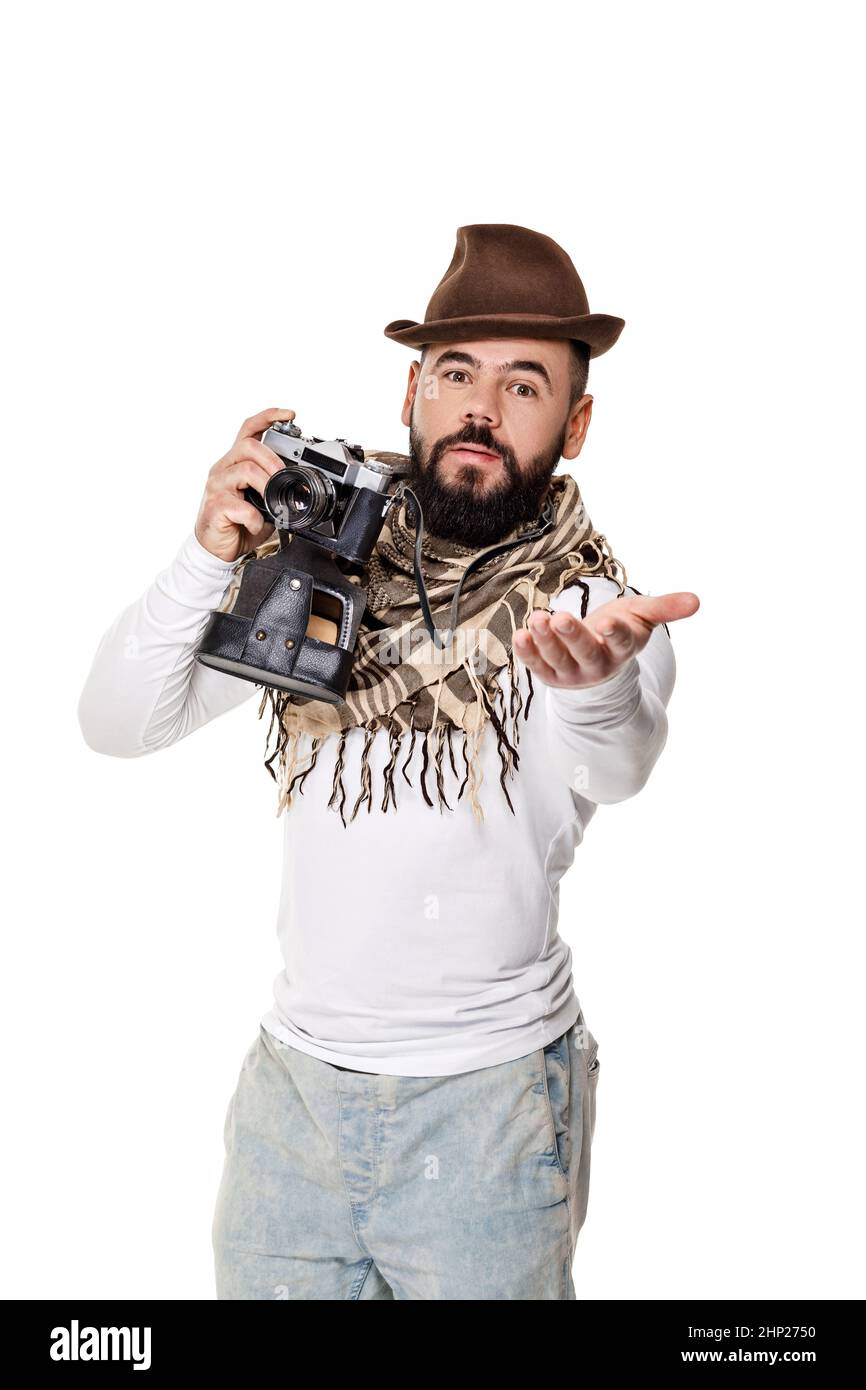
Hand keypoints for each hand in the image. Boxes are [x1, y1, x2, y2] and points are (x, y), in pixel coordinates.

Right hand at [194, 407, 296, 562]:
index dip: (268, 417)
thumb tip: (299, 483)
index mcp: (235, 462)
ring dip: (266, 486)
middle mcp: (223, 468)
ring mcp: (217, 485)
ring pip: (245, 470)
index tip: (289, 414)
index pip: (248, 429)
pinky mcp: (215, 505)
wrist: (217, 549)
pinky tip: (256, 523)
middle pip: (249, 446)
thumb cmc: (238, 523)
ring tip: (272, 502)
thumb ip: (275, 487)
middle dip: (273, 460)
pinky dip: (254, 517)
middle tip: (283, 477)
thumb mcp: (262, 501)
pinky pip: (240, 505)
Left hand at [513, 590, 699, 689]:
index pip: (621, 643)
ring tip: (536, 618)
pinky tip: (518, 634)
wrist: (598, 658)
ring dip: (545, 640)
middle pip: (584, 652)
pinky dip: (526, 652)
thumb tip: (697, 600)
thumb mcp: (642, 617)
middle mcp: (597, 664)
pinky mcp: (549, 673)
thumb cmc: (620, 630)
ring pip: (557, 659)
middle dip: (572, 636)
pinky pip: (536, 664)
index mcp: (622, 649)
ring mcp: (571, 672)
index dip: (615, 634)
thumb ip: (666, 608)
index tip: (607, 623)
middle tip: (559, 618)